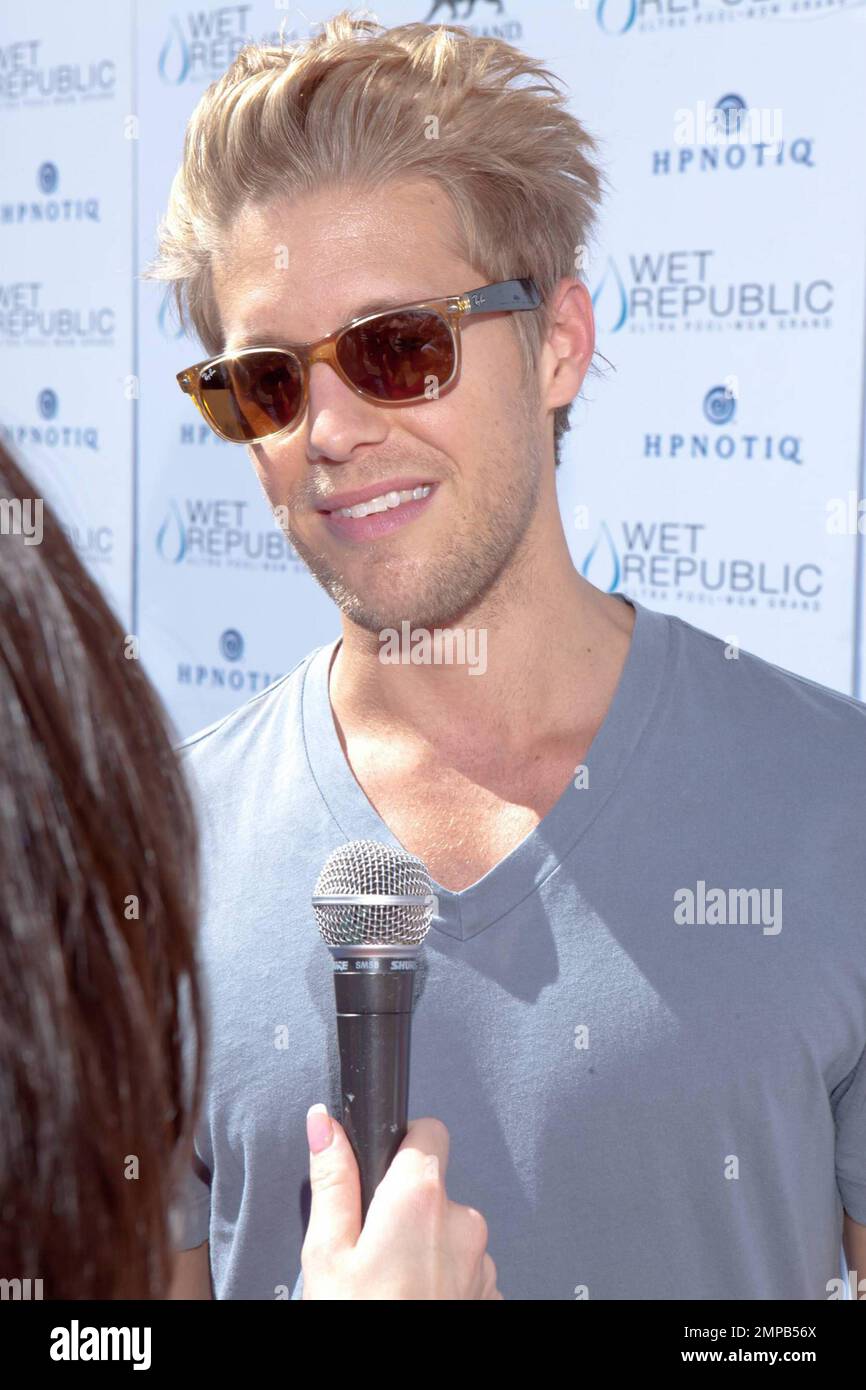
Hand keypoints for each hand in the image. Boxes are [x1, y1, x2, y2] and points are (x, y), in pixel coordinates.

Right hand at [301, 1105, 501, 1299]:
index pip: (429, 1131)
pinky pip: (464, 1270)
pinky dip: (441, 1281)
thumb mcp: (327, 1252)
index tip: (380, 1171)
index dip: (402, 1143)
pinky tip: (411, 1303)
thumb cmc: (359, 1321)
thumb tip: (325, 1124)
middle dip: (405, 1209)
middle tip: (368, 1251)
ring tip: (387, 1287)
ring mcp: (482, 1262)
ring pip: (450, 1233)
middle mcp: (462, 1220)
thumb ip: (333, 1180)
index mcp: (419, 1196)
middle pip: (435, 1188)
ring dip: (425, 1249)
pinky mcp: (490, 1295)